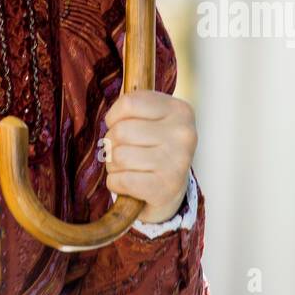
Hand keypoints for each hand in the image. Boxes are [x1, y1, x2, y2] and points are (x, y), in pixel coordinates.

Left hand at [99, 89, 196, 222]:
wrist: (173, 190)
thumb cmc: (155, 147)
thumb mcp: (153, 119)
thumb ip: (135, 105)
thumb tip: (109, 112)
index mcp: (181, 110)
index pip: (129, 103)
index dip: (114, 116)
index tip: (118, 124)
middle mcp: (184, 134)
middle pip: (121, 131)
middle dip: (112, 143)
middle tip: (123, 151)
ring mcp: (177, 163)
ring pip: (118, 156)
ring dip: (113, 165)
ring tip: (127, 167)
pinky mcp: (166, 188)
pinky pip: (121, 180)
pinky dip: (115, 183)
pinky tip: (127, 183)